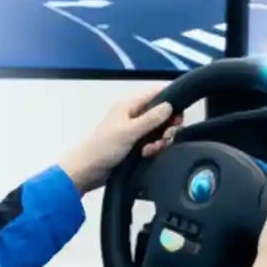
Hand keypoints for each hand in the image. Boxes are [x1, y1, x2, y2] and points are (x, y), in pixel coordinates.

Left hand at [58, 86, 182, 193]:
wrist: (88, 171)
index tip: (179, 114)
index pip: (154, 95)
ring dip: (159, 140)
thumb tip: (169, 106)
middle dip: (166, 126)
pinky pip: (152, 143)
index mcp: (128, 106)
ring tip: (151, 149)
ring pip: (158, 131)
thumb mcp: (129, 131)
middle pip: (160, 115)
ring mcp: (134, 131)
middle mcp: (132, 116)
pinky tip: (147, 155)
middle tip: (166, 137)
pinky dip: (153, 149)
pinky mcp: (135, 146)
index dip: (169, 100)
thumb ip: (151, 119)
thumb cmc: (102, 148)